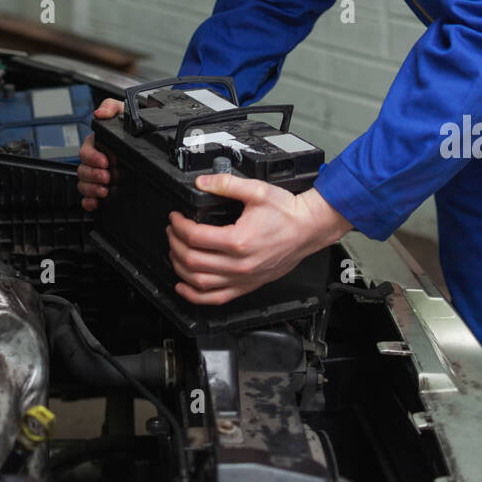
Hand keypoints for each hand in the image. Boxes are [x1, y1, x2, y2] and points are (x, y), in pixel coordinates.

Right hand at [77, 98, 123, 211]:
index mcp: (96, 144)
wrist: (146, 141)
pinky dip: (89, 202)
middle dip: (94, 175)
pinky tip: (96, 203)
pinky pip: (87, 198)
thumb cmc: (131, 128)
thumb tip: (99, 113)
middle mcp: (95, 161)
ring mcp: (97, 176)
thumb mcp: (123, 112)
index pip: (86, 152)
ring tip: (105, 190)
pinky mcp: (101, 190)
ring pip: (84, 184)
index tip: (105, 161)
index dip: (93, 158)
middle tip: (108, 176)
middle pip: (83, 170)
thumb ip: (111, 107)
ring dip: (92, 189)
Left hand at [167, 172, 352, 304]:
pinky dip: (196, 296)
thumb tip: (202, 182)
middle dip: (176, 244)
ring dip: (180, 268)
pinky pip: (216, 298)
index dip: (179, 226)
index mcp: (238, 240)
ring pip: (200, 282)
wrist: (308, 229)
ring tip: (175, 252)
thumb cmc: (287, 213)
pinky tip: (184, 287)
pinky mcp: (247, 286)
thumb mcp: (256, 190)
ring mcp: (243, 278)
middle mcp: (239, 264)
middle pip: (193, 260)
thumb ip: (226, 184)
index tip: (175, 218)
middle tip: (173, 231)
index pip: (196, 237)